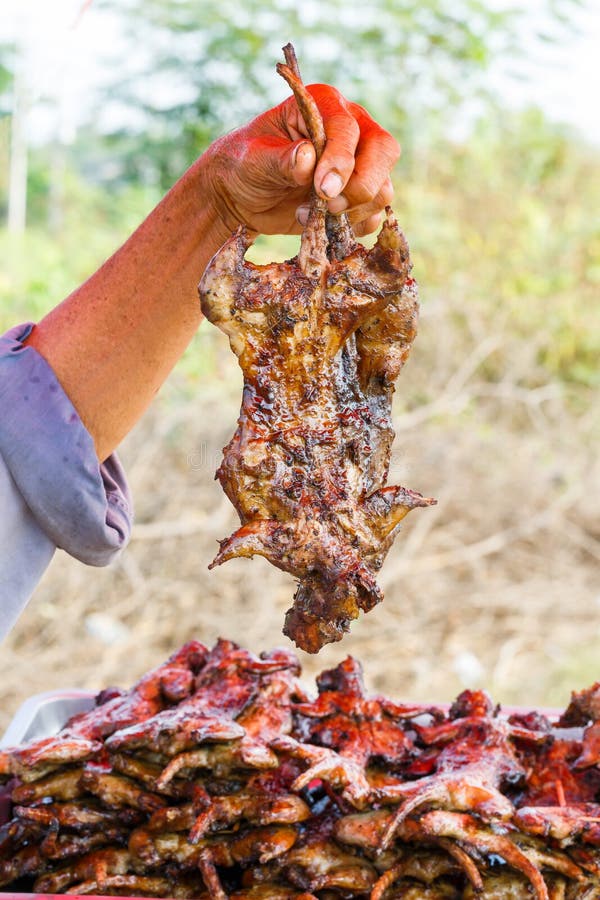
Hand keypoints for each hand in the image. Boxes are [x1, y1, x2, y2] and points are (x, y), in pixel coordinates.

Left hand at [201, 84, 399, 237]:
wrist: (243, 195)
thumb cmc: (245, 165)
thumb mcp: (253, 159)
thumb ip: (280, 159)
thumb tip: (307, 158)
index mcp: (324, 105)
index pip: (348, 128)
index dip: (341, 160)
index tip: (322, 189)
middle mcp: (352, 129)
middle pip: (384, 152)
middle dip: (360, 185)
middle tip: (327, 205)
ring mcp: (360, 163)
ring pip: (383, 187)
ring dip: (352, 210)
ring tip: (310, 214)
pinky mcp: (358, 195)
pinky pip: (376, 213)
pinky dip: (355, 225)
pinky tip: (323, 224)